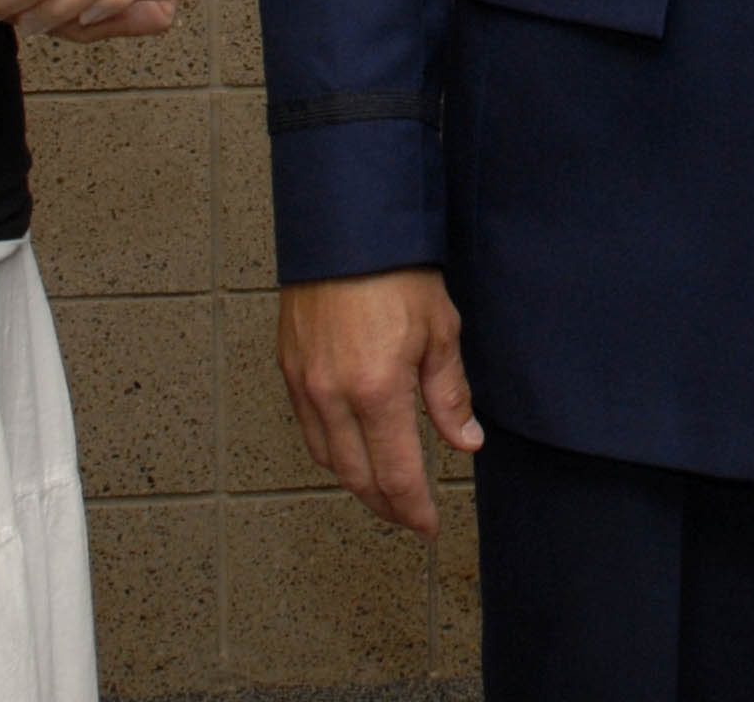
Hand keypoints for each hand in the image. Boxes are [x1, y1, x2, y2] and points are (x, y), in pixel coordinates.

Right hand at [278, 268, 482, 536]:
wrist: (344, 229)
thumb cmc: (396, 272)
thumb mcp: (440, 332)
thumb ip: (450, 395)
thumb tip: (465, 442)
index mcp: (376, 391)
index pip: (396, 475)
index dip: (413, 509)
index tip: (427, 525)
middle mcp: (333, 396)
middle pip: (358, 478)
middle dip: (386, 505)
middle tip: (408, 516)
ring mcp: (304, 384)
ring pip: (327, 459)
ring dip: (356, 482)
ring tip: (383, 490)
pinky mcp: (289, 368)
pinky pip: (308, 429)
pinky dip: (330, 451)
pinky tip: (350, 449)